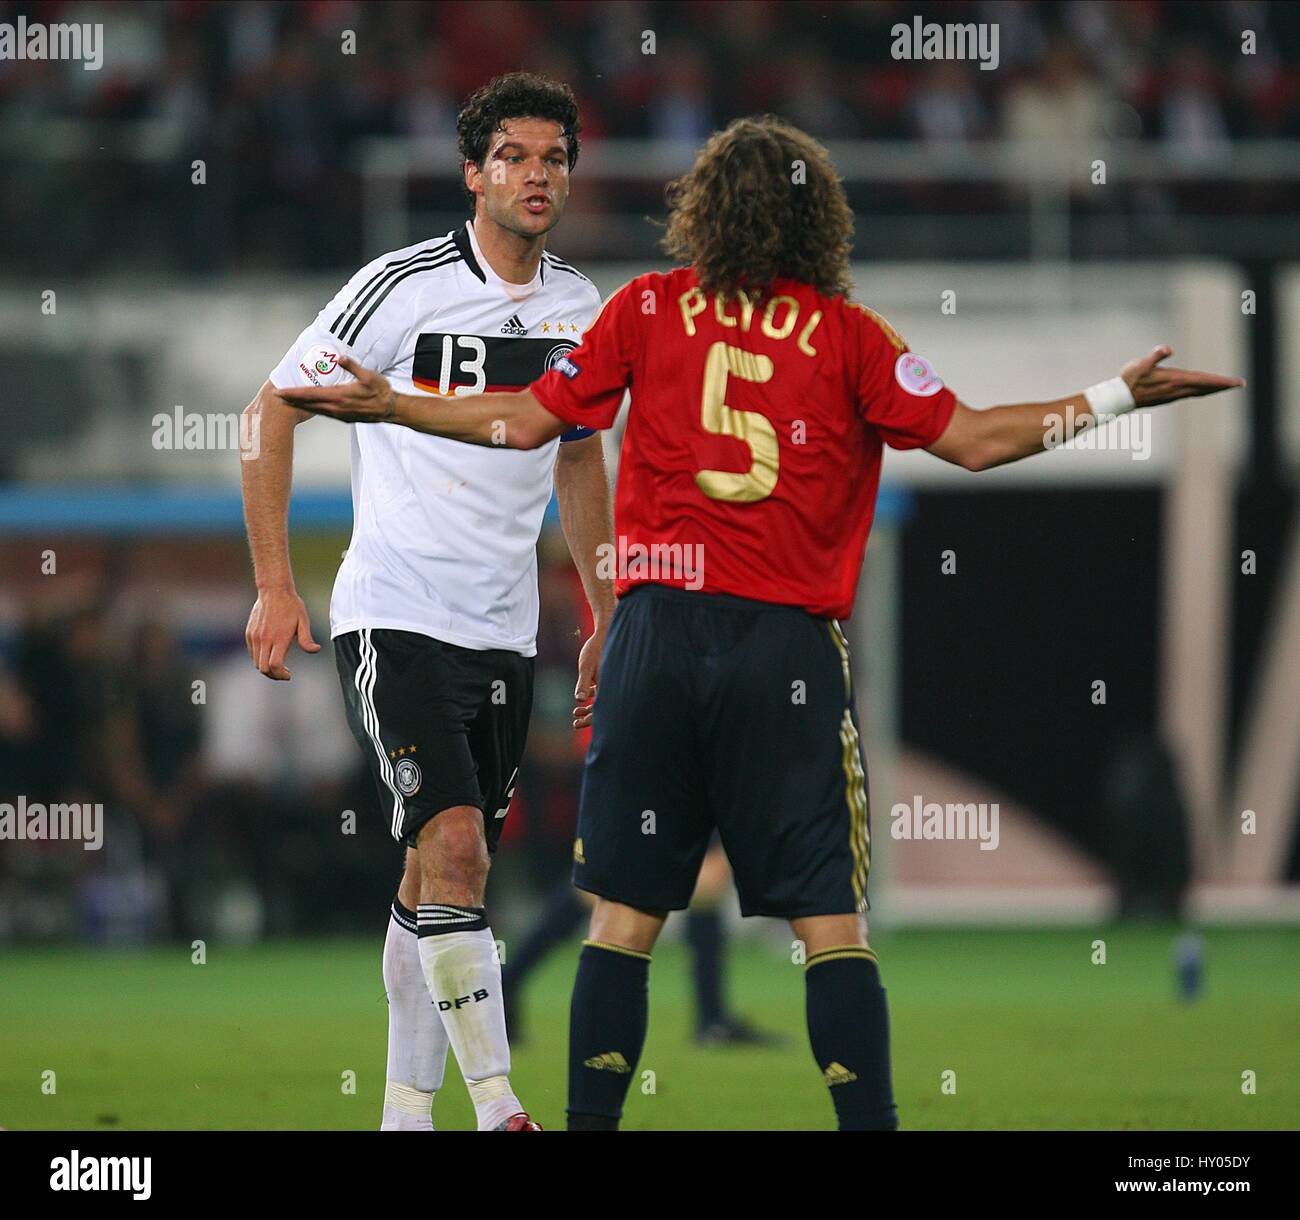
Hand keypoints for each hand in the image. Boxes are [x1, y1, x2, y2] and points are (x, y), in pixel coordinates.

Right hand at [246, 586, 320, 679]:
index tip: (289, 675)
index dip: (281, 675)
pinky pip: (252, 652)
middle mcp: (264, 639)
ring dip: (266, 667)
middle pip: (263, 668)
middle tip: (283, 673)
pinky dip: (259, 658)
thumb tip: (316, 650)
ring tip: (278, 665)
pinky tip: (270, 653)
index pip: (275, 665)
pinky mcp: (249, 633)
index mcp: (279, 638)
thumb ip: (307, 639)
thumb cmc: (291, 605)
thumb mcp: (303, 621)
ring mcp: (254, 636)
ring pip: (256, 662)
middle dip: (273, 675)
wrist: (273, 590)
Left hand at [277, 356, 398, 422]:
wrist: (391, 410)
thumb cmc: (381, 391)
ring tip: (288, 402)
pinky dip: (312, 409)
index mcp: (339, 396)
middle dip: (291, 400)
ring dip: (300, 406)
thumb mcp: (368, 375)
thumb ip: (352, 366)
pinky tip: (309, 407)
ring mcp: (340, 414)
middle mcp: (336, 407)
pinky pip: (324, 413)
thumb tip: (339, 357)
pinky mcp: (344, 418)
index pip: (310, 394)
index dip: (293, 393)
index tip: (280, 392)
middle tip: (276, 397)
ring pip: (314, 410)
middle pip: (308, 404)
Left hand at [572, 624, 606, 730]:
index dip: (589, 720)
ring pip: (603, 701)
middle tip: (575, 724)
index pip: (601, 711)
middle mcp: (614, 686)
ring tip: (576, 711)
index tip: (576, 724)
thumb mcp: (586, 666)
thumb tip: (580, 700)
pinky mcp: (610, 676)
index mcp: (610, 687)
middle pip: (604, 709)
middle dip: (588, 717)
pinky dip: (594, 696)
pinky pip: (604, 692)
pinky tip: (585, 695)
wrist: (607, 632)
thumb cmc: (596, 649)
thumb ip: (583, 684)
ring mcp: (613, 682)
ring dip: (590, 707)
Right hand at [1120, 346, 1243, 407]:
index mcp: (1176, 380)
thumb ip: (1155, 355)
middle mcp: (1177, 389)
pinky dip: (1201, 391)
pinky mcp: (1168, 397)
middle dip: (1222, 385)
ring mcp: (1173, 394)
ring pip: (1199, 391)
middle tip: (1239, 384)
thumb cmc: (1130, 379)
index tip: (1237, 383)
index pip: (1204, 380)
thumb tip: (1167, 348)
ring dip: (1213, 389)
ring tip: (1225, 387)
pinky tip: (1202, 391)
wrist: (1119, 398)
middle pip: (1205, 387)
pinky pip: (1190, 393)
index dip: (1222, 381)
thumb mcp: (1141, 364)